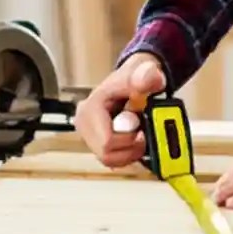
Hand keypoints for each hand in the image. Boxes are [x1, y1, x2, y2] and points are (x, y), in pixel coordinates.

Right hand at [73, 52, 166, 168]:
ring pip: (111, 160)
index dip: (130, 140)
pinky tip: (134, 137)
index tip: (143, 130)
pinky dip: (128, 152)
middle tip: (143, 132)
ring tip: (140, 132)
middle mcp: (84, 124)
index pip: (107, 143)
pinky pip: (114, 160)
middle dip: (130, 147)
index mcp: (90, 109)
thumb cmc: (137, 77)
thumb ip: (147, 76)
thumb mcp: (145, 72)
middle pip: (108, 155)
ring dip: (130, 151)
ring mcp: (88, 136)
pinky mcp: (96, 144)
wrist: (136, 79)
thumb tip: (147, 80)